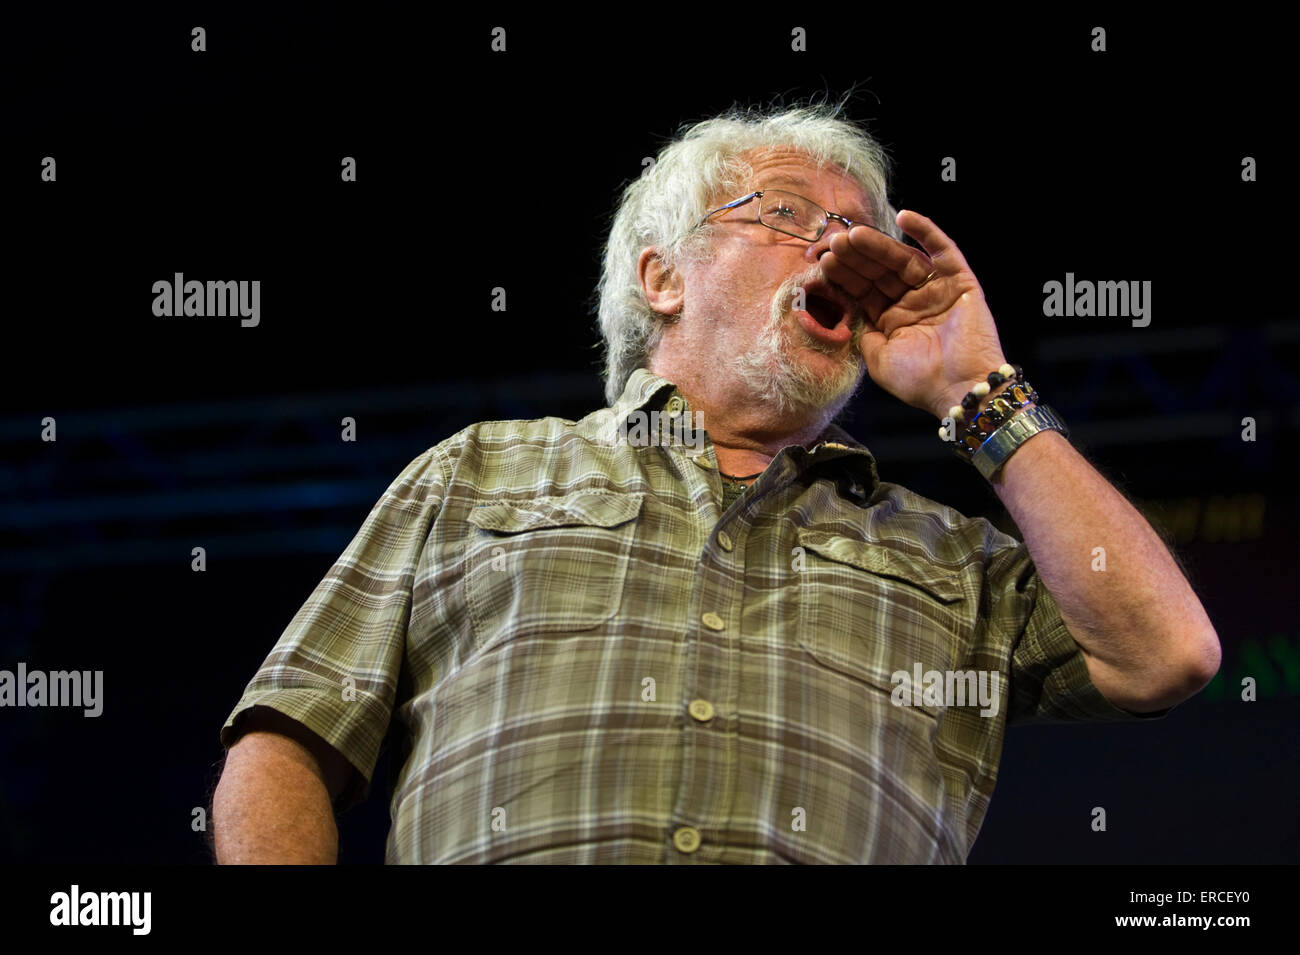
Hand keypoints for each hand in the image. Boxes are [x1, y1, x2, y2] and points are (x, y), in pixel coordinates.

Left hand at [820, 209, 1009, 419]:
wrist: (960, 389)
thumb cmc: (920, 381)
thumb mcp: (878, 360)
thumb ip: (863, 334)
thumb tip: (849, 313)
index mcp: (892, 319)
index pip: (863, 289)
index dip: (844, 275)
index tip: (823, 260)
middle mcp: (912, 301)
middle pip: (880, 270)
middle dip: (857, 257)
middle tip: (835, 242)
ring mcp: (936, 289)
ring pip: (903, 258)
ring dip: (879, 244)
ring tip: (854, 234)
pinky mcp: (960, 281)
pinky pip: (943, 250)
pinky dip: (925, 231)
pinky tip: (904, 217)